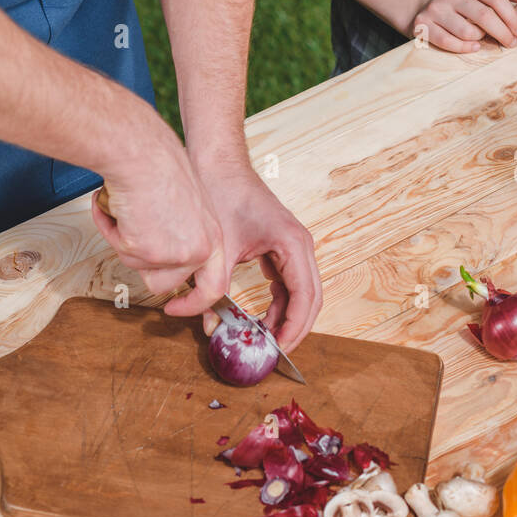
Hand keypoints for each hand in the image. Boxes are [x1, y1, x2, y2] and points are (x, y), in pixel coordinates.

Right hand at [90, 103, 227, 313]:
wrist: (141, 151)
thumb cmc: (159, 166)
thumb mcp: (185, 204)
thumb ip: (180, 233)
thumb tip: (161, 256)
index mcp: (212, 236)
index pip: (213, 286)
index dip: (193, 303)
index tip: (174, 309)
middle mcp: (198, 249)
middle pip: (166, 284)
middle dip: (144, 264)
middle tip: (130, 238)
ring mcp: (173, 254)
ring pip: (138, 269)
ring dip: (126, 243)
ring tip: (130, 208)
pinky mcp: (147, 252)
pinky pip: (118, 250)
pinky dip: (111, 228)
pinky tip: (118, 204)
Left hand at [170, 156, 321, 353]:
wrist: (216, 162)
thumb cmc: (220, 195)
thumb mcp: (216, 250)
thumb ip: (209, 292)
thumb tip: (205, 326)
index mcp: (292, 243)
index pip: (306, 297)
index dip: (294, 328)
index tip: (276, 350)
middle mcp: (300, 244)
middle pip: (311, 298)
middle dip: (295, 329)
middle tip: (273, 354)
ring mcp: (292, 244)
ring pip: (301, 292)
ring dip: (286, 318)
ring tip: (264, 340)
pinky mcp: (280, 245)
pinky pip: (288, 281)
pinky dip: (278, 303)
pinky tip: (260, 318)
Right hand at [408, 0, 516, 51]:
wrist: (422, 9)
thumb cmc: (461, 5)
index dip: (511, 16)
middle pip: (484, 15)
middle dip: (503, 33)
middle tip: (511, 43)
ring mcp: (436, 9)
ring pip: (467, 32)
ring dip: (481, 40)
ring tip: (483, 40)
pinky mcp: (423, 24)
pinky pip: (449, 42)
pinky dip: (464, 48)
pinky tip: (474, 47)